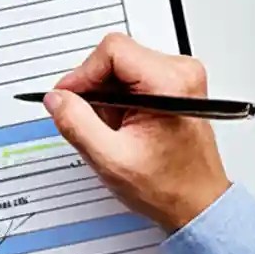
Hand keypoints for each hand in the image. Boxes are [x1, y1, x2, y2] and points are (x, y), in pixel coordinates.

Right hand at [45, 33, 229, 230]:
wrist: (197, 202)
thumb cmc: (167, 187)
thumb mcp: (110, 159)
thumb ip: (77, 124)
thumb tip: (57, 98)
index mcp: (170, 84)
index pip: (113, 51)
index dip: (83, 73)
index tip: (69, 97)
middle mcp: (182, 72)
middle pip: (117, 56)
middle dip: (95, 87)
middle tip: (90, 120)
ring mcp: (182, 77)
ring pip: (123, 65)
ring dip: (107, 95)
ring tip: (112, 128)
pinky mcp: (177, 85)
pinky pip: (134, 76)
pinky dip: (119, 98)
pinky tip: (123, 124)